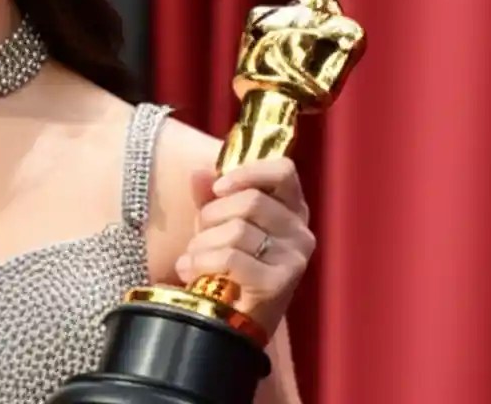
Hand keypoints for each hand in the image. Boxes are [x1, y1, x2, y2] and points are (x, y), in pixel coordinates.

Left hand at [174, 157, 315, 337]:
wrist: (233, 318)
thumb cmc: (228, 263)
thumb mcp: (217, 222)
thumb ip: (209, 196)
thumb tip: (199, 172)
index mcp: (292, 208)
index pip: (283, 171)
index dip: (248, 172)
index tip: (218, 188)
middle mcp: (301, 232)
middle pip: (250, 201)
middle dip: (211, 216)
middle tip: (200, 235)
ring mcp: (294, 259)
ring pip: (236, 230)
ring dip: (202, 243)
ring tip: (194, 257)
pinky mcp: (279, 284)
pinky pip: (230, 258)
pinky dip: (201, 262)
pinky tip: (189, 270)